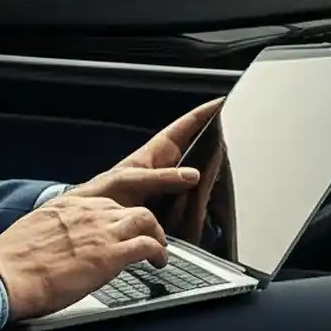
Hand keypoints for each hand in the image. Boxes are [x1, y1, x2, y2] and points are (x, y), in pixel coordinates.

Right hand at [0, 196, 168, 320]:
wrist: (4, 278)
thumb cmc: (10, 263)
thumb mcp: (34, 230)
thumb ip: (56, 229)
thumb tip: (63, 241)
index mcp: (69, 204)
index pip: (108, 201)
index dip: (121, 215)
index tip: (125, 225)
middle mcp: (89, 211)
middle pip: (132, 208)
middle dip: (145, 224)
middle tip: (149, 239)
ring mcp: (101, 231)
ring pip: (146, 220)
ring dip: (157, 236)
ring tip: (159, 251)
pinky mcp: (110, 255)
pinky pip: (148, 246)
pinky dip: (159, 253)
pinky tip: (158, 263)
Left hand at [71, 99, 222, 207]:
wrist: (94, 226)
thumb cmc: (103, 196)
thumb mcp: (129, 180)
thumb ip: (160, 177)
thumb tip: (192, 175)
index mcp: (157, 152)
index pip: (186, 126)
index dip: (204, 113)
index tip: (222, 104)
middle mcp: (169, 168)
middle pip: (201, 151)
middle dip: (217, 146)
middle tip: (236, 144)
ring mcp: (174, 189)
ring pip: (202, 178)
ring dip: (214, 178)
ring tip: (232, 175)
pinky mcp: (176, 209)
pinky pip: (197, 202)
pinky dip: (207, 203)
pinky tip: (217, 205)